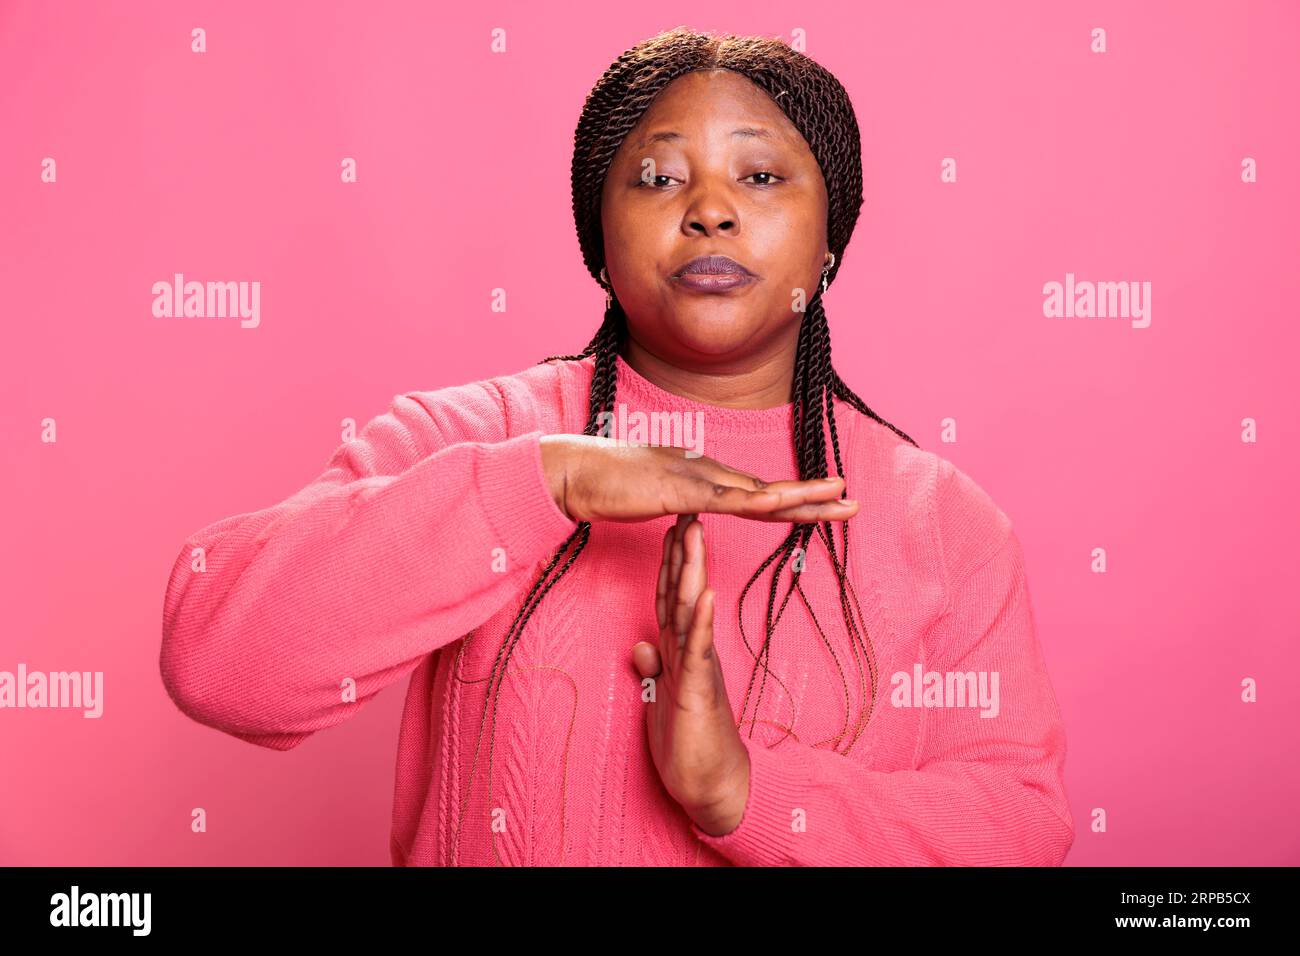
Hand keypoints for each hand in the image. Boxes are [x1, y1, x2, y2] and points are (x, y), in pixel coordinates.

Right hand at [539, 433, 856, 524]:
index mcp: (703, 477)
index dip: (794, 500)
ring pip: (762, 492)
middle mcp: (708, 472)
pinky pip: (729, 501)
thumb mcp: (653, 497)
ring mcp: (697, 479)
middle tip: (854, 501)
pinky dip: (761, 503)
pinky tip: (787, 506)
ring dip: (805, 497)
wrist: (574, 472)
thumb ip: (678, 503)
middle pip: (771, 490)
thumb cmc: (606, 485)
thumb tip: (693, 512)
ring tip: (841, 500)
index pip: (758, 492)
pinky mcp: (681, 491)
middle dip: (815, 497)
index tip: (825, 505)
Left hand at [630, 513, 749, 835]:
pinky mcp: (700, 688)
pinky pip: (698, 648)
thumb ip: (653, 671)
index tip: (670, 525)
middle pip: (682, 591)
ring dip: (692, 571)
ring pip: (691, 610)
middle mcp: (690, 651)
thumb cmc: (689, 746)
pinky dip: (700, 620)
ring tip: (694, 533)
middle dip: (682, 551)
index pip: (671, 597)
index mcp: (678, 652)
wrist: (713, 787)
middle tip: (686, 508)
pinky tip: (705, 593)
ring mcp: (698, 666)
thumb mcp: (660, 702)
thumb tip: (640, 646)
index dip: (669, 563)